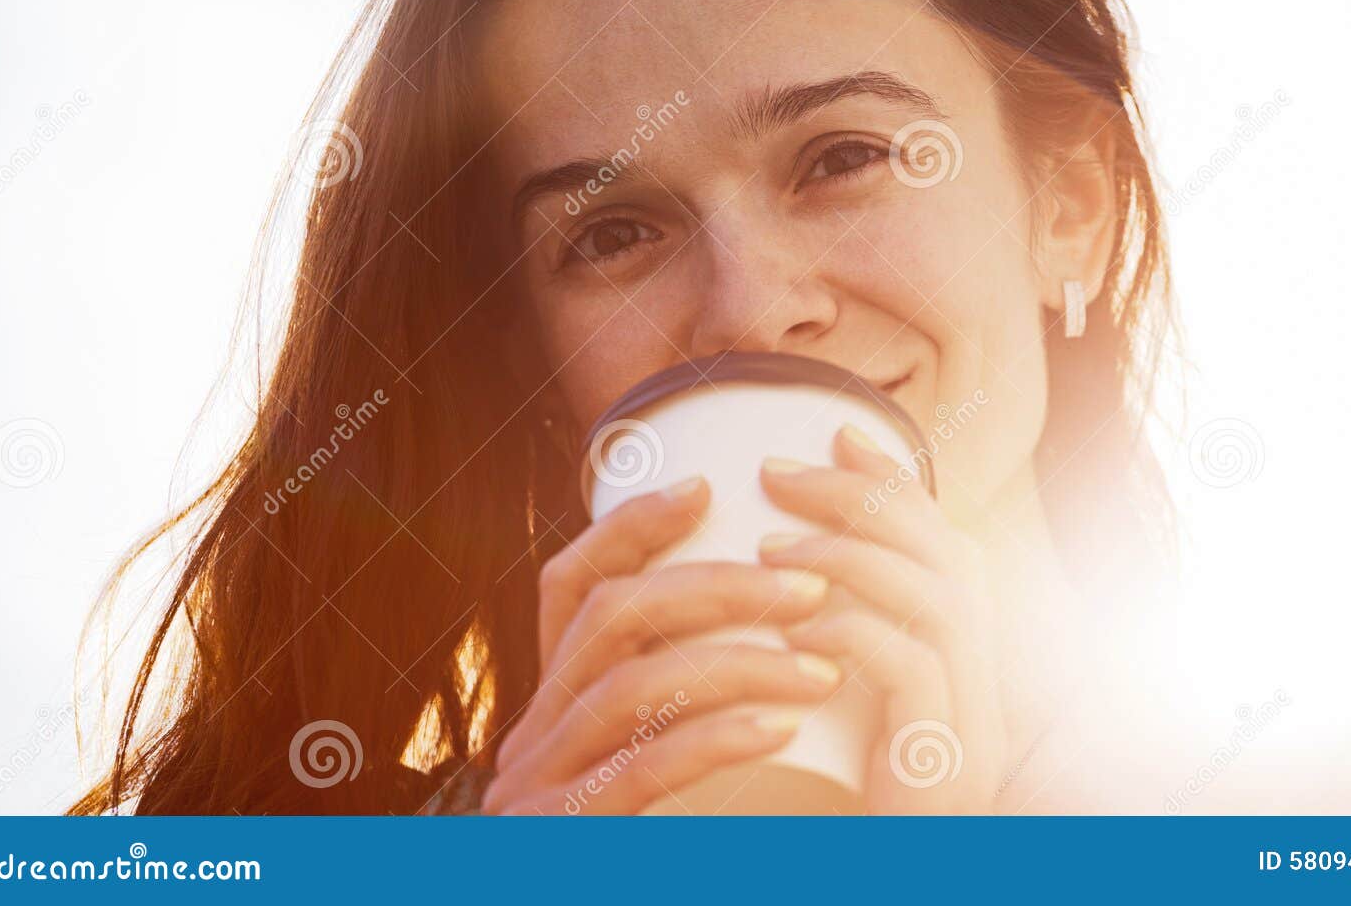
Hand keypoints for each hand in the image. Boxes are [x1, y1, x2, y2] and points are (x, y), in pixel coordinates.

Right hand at [483, 475, 843, 813]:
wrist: (560, 904)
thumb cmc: (623, 849)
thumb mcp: (641, 764)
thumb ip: (673, 704)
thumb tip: (770, 619)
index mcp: (550, 704)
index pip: (570, 586)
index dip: (629, 525)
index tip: (705, 486)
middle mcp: (530, 733)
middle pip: (613, 618)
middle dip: (717, 585)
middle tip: (809, 584)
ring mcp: (535, 789)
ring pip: (630, 684)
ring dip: (736, 660)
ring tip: (820, 665)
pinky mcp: (561, 837)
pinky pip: (638, 771)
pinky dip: (712, 738)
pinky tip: (778, 729)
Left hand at [757, 425, 1009, 812]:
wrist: (870, 881)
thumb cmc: (829, 812)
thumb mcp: (833, 711)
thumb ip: (830, 646)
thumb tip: (776, 565)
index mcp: (962, 668)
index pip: (947, 546)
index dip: (896, 484)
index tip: (838, 432)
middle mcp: (985, 689)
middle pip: (953, 555)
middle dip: (866, 499)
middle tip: (781, 470)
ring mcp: (974, 728)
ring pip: (942, 599)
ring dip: (852, 555)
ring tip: (770, 545)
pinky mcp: (945, 766)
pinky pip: (913, 667)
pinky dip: (853, 626)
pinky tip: (794, 618)